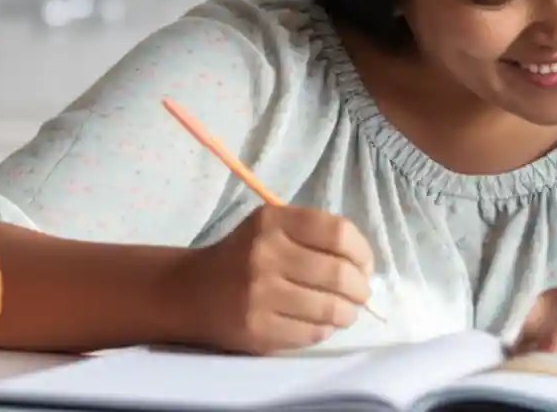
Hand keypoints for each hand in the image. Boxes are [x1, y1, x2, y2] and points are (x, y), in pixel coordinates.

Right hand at [175, 205, 375, 354]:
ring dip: (348, 312)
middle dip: (361, 287)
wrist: (191, 291)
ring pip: (330, 308)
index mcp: (272, 222)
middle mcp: (265, 255)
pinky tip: (322, 323)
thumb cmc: (244, 256)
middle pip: (339, 273)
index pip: (338, 232)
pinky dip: (325, 330)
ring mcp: (259, 295)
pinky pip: (311, 333)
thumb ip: (316, 235)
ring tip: (346, 311)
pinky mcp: (257, 330)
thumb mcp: (273, 228)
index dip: (362, 251)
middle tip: (361, 292)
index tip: (365, 264)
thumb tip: (365, 265)